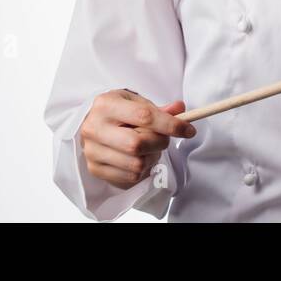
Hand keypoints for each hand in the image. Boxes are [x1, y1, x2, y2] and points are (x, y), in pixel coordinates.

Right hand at [79, 89, 196, 189]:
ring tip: (149, 148)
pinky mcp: (95, 169)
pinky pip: (130, 177)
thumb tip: (180, 109)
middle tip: (164, 139)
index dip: (170, 125)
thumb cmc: (118, 112)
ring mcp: (92, 151)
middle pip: (137, 144)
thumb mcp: (136, 102)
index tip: (188, 130)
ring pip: (135, 164)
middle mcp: (94, 128)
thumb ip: (159, 109)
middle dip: (159, 143)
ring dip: (151, 158)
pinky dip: (142, 170)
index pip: (144, 116)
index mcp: (105, 105)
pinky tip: (139, 158)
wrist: (92, 124)